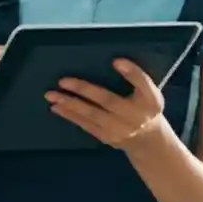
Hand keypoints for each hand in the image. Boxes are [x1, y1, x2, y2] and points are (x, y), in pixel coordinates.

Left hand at [45, 58, 167, 150]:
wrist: (148, 141)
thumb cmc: (144, 108)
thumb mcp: (148, 92)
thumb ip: (135, 78)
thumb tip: (114, 61)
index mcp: (150, 100)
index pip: (143, 84)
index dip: (131, 73)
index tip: (116, 61)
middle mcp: (136, 116)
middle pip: (109, 100)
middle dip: (84, 90)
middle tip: (63, 81)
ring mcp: (120, 129)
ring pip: (92, 115)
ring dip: (70, 104)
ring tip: (52, 95)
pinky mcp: (107, 137)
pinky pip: (86, 125)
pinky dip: (70, 115)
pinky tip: (56, 107)